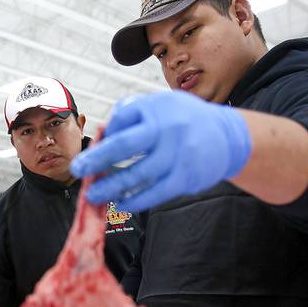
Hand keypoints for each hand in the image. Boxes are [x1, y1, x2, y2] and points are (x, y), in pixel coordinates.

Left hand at [71, 91, 251, 211]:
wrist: (230, 137)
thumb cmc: (187, 120)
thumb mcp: (163, 104)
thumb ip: (133, 112)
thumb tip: (104, 130)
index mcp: (158, 108)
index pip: (122, 119)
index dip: (104, 134)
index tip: (91, 148)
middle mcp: (168, 129)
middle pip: (124, 145)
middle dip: (97, 159)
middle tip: (78, 169)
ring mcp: (178, 154)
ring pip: (137, 174)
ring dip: (111, 186)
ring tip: (93, 194)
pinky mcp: (186, 177)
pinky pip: (154, 193)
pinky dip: (134, 200)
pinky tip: (120, 202)